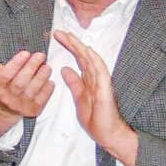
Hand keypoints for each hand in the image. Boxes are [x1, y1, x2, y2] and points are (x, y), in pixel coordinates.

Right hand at [0, 35, 54, 137]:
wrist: (1, 109)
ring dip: (41, 78)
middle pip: (20, 83)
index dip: (16, 64)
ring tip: (47, 67)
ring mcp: (20, 105)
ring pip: (32, 91)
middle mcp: (7, 97)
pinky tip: (50, 81)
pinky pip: (41, 100)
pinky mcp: (32, 110)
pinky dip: (47, 91)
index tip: (26, 52)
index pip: (6, 75)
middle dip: (31, 68)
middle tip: (40, 55)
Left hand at [54, 30, 139, 165]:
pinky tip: (88, 52)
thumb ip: (74, 83)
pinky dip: (95, 62)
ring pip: (92, 60)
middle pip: (84, 56)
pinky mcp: (105, 91)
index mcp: (89, 79)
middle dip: (72, 43)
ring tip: (69, 37)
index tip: (56, 36)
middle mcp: (96, 78)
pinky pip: (101, 73)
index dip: (69, 47)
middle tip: (58, 31)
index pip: (79, 59)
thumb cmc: (96, 118)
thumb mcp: (79, 97)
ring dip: (81, 48)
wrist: (108, 134)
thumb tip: (65, 69)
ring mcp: (102, 83)